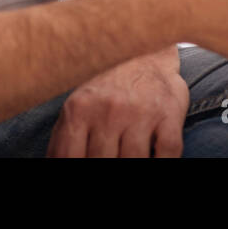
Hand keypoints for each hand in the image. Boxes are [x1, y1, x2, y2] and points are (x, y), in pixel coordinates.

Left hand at [47, 46, 188, 157]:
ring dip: (134, 165)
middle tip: (110, 157)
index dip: (74, 170)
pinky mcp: (169, 115)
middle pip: (102, 162)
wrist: (151, 57)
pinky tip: (155, 158)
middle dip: (107, 165)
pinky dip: (162, 162)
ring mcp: (141, 112)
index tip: (84, 168)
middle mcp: (109, 110)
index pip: (68, 158)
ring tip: (129, 158)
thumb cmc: (109, 91)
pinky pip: (167, 153)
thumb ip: (67, 140)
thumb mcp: (79, 108)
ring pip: (135, 162)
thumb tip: (58, 162)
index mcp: (79, 110)